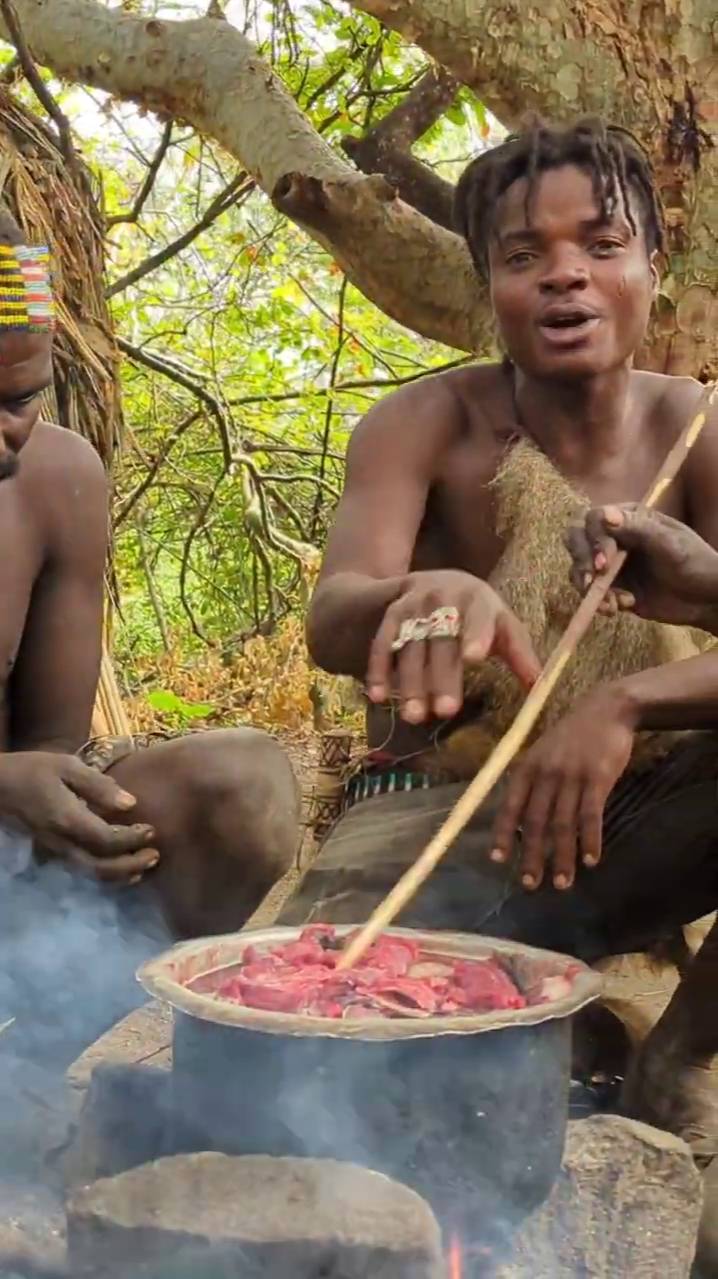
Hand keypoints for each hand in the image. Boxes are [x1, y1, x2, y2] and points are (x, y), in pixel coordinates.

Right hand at [0, 752, 159, 883]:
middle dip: (131, 865)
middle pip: (101, 867)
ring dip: (120, 874)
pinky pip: (82, 870)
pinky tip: (121, 870)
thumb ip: (98, 785)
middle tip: (155, 855)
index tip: (152, 830)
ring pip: (91, 874)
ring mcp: (55, 851)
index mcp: (68, 820)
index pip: (107, 840)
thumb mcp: (66, 766)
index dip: (132, 839)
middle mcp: (62, 842)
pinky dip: (105, 874)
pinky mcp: (52, 852)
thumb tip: (130, 804)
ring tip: (144, 866)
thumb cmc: (32, 770)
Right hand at [366, 569, 540, 722]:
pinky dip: (378, 669)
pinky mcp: (391, 615)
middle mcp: (443, 596)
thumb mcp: (501, 624)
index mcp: (477, 598)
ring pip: (410, 645)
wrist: (431, 581)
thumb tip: (541, 687)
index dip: (476, 634)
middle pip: (442, 639)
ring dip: (410, 681)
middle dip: (442, 676)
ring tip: (414, 716)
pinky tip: (378, 697)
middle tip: (445, 711)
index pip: (479, 616)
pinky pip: (382, 643)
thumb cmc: (476, 612)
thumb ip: (519, 653)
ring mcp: (414, 605)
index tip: (474, 658)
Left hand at [491, 691, 634, 889]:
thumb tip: (522, 821)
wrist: (607, 708)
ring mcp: (571, 776)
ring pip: (563, 824)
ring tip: (561, 883)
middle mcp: (545, 773)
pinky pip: (591, 815)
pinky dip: (590, 840)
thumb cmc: (572, 735)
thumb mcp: (544, 752)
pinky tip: (591, 860)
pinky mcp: (597, 778)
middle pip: (535, 822)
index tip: (498, 861)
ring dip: (561, 856)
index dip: (504, 835)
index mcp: (527, 767)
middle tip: (530, 884)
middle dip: (532, 856)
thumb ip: (533, 782)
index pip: (510, 806)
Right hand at [565, 505, 717, 627]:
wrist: (706, 600)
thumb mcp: (670, 543)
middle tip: (592, 581)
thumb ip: (638, 528)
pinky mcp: (612, 588)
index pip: (594, 520)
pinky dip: (601, 602)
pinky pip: (591, 593)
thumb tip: (604, 514)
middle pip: (577, 540)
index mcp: (629, 518)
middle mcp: (615, 538)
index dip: (594, 540)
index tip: (605, 562)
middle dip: (582, 561)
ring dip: (589, 587)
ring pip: (579, 569)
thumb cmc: (694, 563)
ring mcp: (611, 564)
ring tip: (612, 604)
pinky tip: (620, 608)